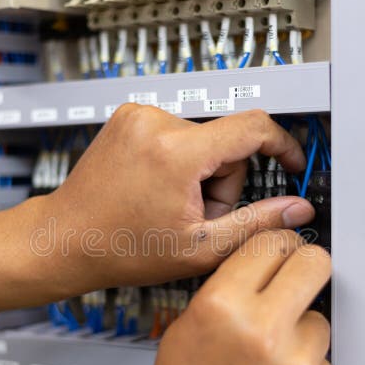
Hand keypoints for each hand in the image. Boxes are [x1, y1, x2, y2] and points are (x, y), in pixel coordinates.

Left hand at [25, 105, 313, 294]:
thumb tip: (297, 209)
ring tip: (170, 203)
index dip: (283, 145)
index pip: (254, 127)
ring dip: (201, 171)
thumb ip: (257, 225)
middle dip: (223, 180)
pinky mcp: (129, 117)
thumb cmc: (120, 247)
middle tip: (194, 214)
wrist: (67, 238)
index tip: (292, 162)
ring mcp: (139, 115)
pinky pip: (178, 133)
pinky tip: (157, 188)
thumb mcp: (200, 248)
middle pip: (227, 141)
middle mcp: (156, 122)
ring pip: (204, 138)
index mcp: (177, 152)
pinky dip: (179, 160)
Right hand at [103, 230, 338, 364]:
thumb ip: (229, 286)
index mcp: (222, 305)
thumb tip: (268, 256)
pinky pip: (327, 359)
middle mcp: (263, 330)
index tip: (281, 251)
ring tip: (272, 357)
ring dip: (302, 329)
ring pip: (321, 317)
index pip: (272, 242)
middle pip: (315, 262)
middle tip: (296, 282)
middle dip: (305, 267)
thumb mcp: (186, 325)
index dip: (277, 245)